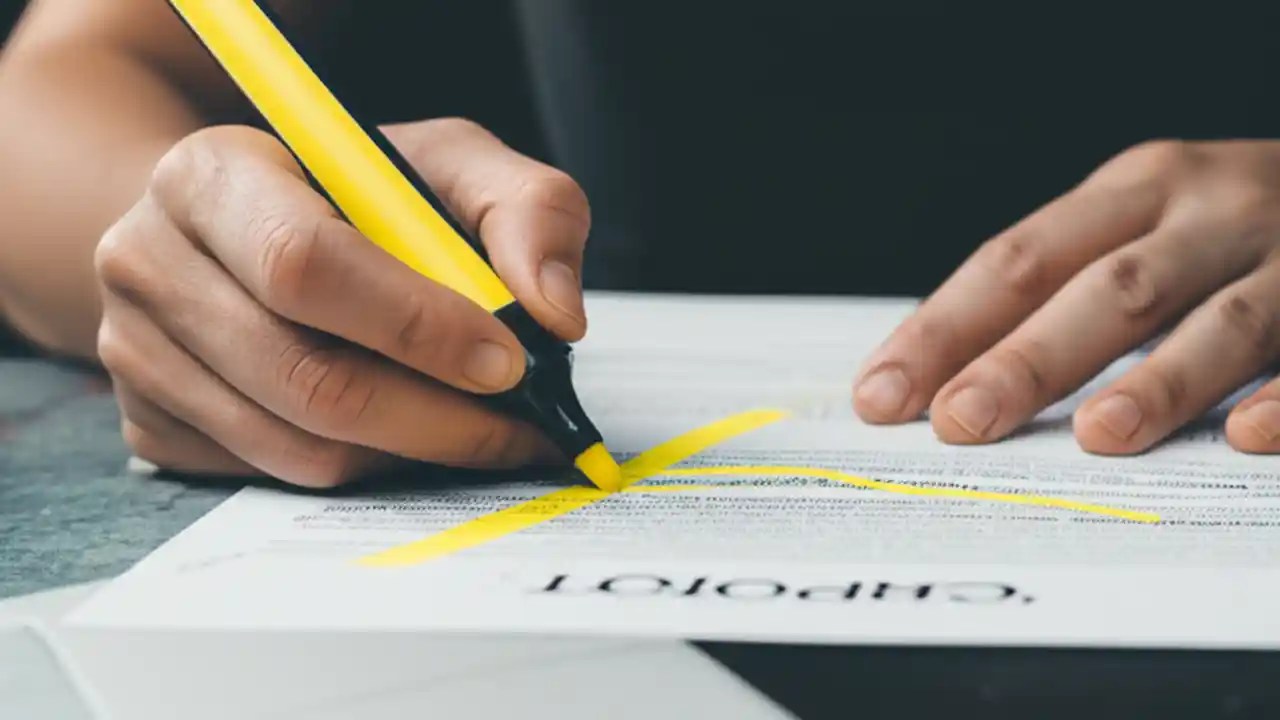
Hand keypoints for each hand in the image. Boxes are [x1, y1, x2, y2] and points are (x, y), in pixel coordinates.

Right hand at [95, 119, 591, 485]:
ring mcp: (135, 354)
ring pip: (299, 447)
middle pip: (306, 378)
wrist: (238, 231)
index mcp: (212, 173)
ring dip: (413, 451)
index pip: (306, 263)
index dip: (417, 324)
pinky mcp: (150, 425)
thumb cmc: (351, 196)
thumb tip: (555, 315)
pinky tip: (405, 429)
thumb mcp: (449, 165)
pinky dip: (364, 467)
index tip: (509, 360)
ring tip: (479, 427)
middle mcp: (149, 262)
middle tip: (522, 425)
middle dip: (439, 417)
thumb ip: (527, 211)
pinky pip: (277, 477)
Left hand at [854, 140, 1279, 454]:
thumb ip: (1055, 287)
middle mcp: (1205, 215)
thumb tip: (938, 375)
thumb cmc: (1214, 224)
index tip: (884, 392)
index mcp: (1132, 191)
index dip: (946, 328)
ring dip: (1158, 379)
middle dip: (1028, 358)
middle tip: (961, 421)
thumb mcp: (1134, 223)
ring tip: (1096, 434)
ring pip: (1221, 320)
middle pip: (1108, 290)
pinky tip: (1245, 436)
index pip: (1018, 260)